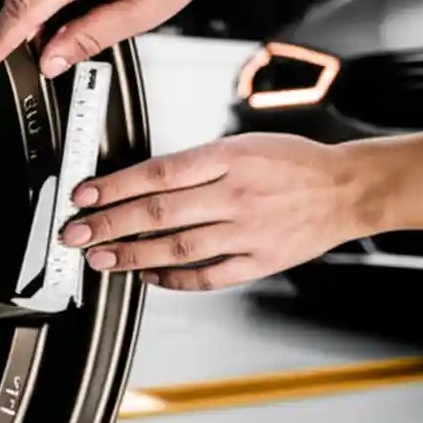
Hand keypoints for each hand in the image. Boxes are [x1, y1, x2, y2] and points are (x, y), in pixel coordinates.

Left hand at [58, 134, 381, 289]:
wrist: (347, 189)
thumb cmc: (292, 163)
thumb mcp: (241, 143)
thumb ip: (195, 163)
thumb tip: (140, 182)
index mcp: (228, 158)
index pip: (157, 173)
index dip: (114, 186)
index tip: (84, 196)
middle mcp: (235, 195)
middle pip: (158, 212)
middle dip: (109, 224)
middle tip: (75, 233)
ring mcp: (247, 232)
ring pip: (177, 248)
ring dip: (132, 255)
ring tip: (100, 258)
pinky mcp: (259, 262)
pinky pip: (208, 277)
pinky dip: (174, 279)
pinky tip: (148, 277)